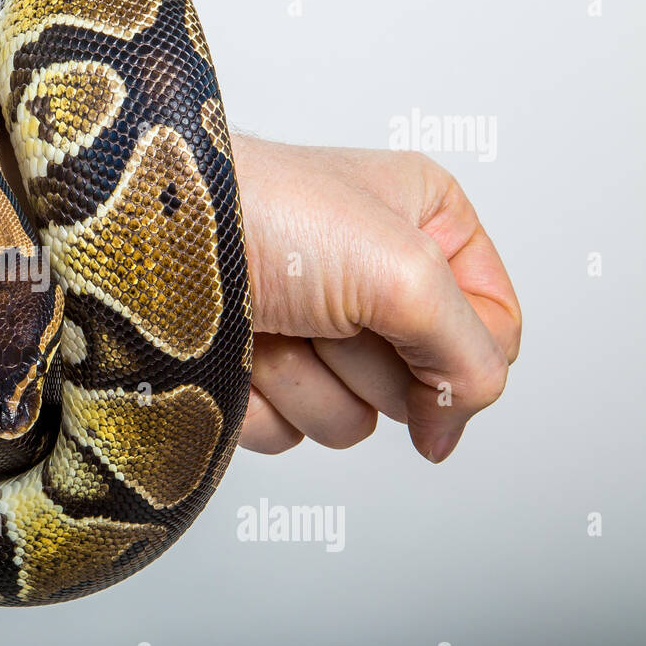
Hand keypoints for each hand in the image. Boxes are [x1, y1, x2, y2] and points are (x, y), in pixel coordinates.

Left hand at [233, 136, 520, 461]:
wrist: (151, 230)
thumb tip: (453, 425)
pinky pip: (288, 432)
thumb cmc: (266, 212)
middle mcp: (373, 277)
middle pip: (420, 385)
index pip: (494, 330)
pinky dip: (260, 399)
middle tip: (327, 310)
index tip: (421, 347)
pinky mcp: (257, 371)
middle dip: (367, 360)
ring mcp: (312, 328)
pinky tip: (235, 347)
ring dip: (308, 381)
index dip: (461, 357)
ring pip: (351, 420)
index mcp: (428, 226)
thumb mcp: (406, 271)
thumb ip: (468, 352)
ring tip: (271, 321)